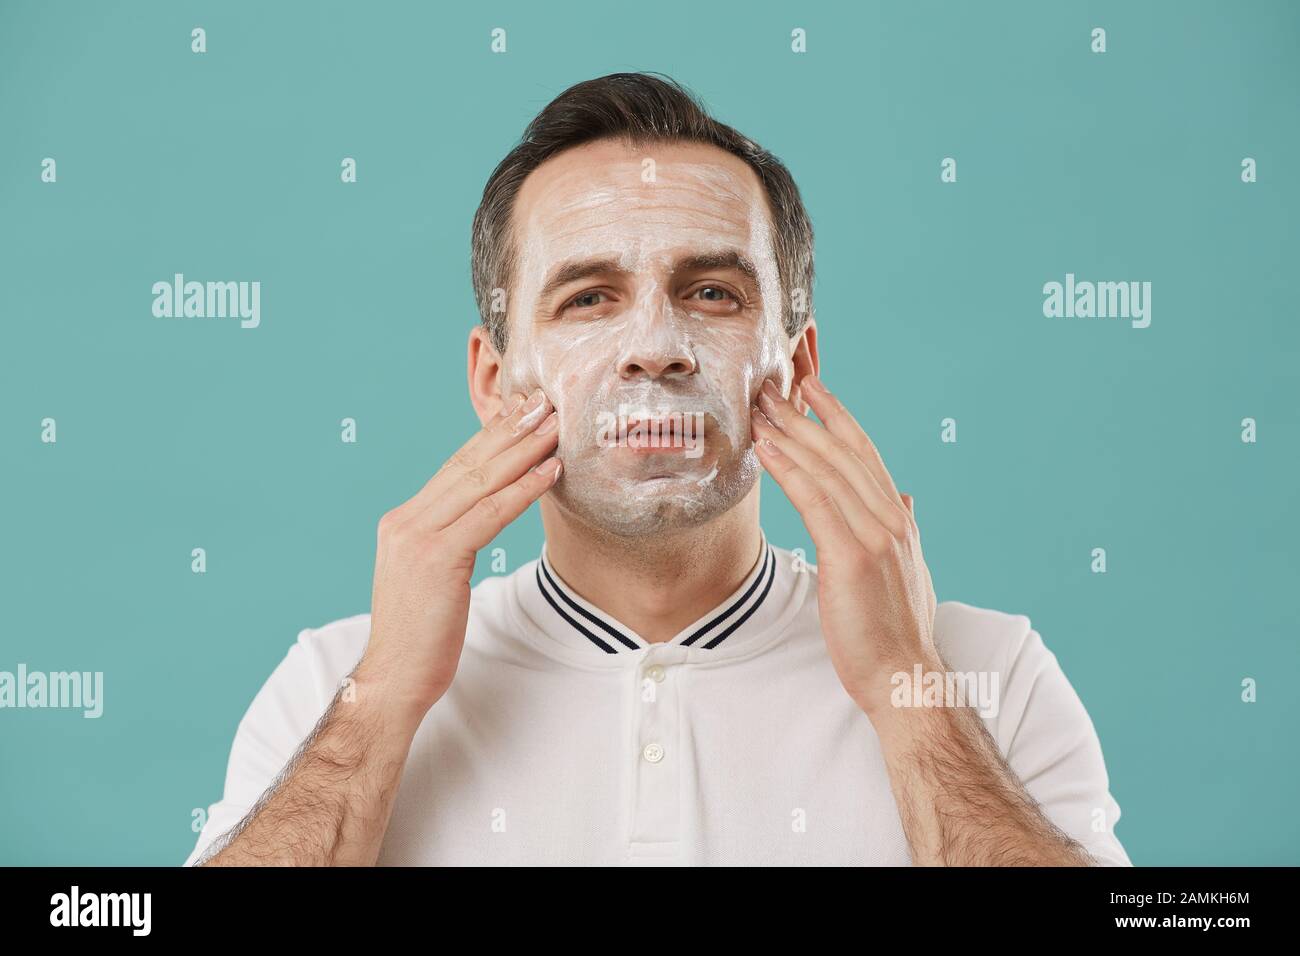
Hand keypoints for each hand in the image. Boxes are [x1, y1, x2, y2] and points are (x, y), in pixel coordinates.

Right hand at [359, 388, 560, 718]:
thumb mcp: (431, 577)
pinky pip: (490, 515)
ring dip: (523, 451)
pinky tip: (549, 472)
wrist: (393, 678)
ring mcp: (418, 537)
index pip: (454, 468)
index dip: (491, 437)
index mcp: (403, 521)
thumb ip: (449, 541)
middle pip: (468, 464)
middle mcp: (406, 520)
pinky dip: (522, 490)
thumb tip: (481, 518)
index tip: (521, 412)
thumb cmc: (421, 635)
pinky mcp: (437, 558)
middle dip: (510, 431)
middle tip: (545, 402)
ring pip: (481, 482)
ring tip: (555, 426)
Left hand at [751, 375, 937, 717]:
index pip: (865, 453)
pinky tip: (766, 448)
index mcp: (899, 519)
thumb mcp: (909, 570)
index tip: (812, 385)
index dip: (837, 415)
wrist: (906, 676)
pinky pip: (815, 500)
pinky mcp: (851, 556)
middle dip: (807, 411)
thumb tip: (906, 498)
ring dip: (791, 432)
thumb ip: (904, 529)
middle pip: (844, 450)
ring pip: (828, 468)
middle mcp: (891, 518)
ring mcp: (875, 535)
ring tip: (762, 405)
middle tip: (775, 381)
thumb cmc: (897, 630)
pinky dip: (790, 469)